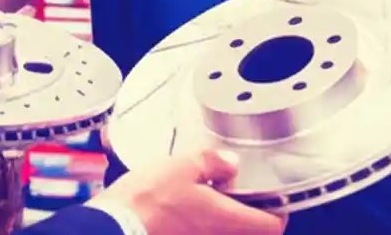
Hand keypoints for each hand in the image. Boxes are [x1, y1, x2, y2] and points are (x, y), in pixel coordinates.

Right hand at [92, 150, 287, 234]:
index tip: (269, 197)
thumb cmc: (147, 201)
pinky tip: (187, 213)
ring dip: (223, 222)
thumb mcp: (181, 166)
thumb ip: (212, 162)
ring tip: (209, 200)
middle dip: (249, 217)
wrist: (114, 228)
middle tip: (237, 196)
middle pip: (251, 234)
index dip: (276, 211)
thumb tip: (230, 163)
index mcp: (227, 219)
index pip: (273, 226)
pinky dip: (201, 228)